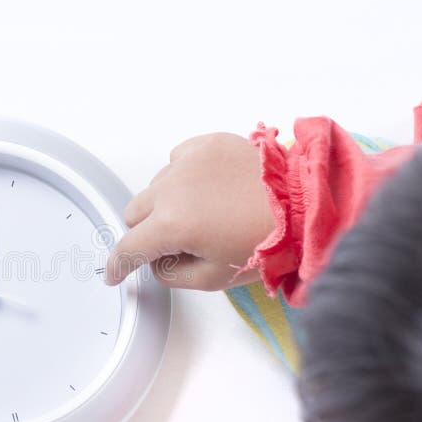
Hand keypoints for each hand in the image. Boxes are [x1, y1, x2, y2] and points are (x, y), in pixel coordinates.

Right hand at [105, 133, 273, 290]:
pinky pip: (177, 161)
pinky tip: (207, 189)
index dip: (119, 265)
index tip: (116, 274)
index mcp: (171, 225)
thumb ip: (172, 275)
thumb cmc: (266, 243)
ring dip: (165, 203)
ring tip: (200, 213)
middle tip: (174, 242)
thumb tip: (156, 262)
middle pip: (134, 213)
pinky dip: (183, 177)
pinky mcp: (206, 144)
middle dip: (145, 231)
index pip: (128, 248)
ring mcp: (187, 162)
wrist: (306, 204)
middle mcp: (170, 189)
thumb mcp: (214, 277)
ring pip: (155, 187)